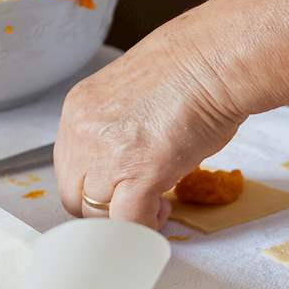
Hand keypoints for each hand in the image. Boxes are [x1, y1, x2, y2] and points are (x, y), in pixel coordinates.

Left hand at [55, 32, 246, 228]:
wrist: (217, 61)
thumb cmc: (194, 67)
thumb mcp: (136, 92)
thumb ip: (121, 125)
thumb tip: (134, 152)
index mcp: (80, 108)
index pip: (70, 164)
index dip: (98, 181)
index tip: (119, 185)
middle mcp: (84, 131)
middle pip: (75, 194)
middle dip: (105, 206)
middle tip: (137, 202)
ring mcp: (107, 155)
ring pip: (98, 213)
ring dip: (127, 218)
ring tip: (157, 207)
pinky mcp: (138, 175)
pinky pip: (128, 222)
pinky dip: (144, 228)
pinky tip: (161, 215)